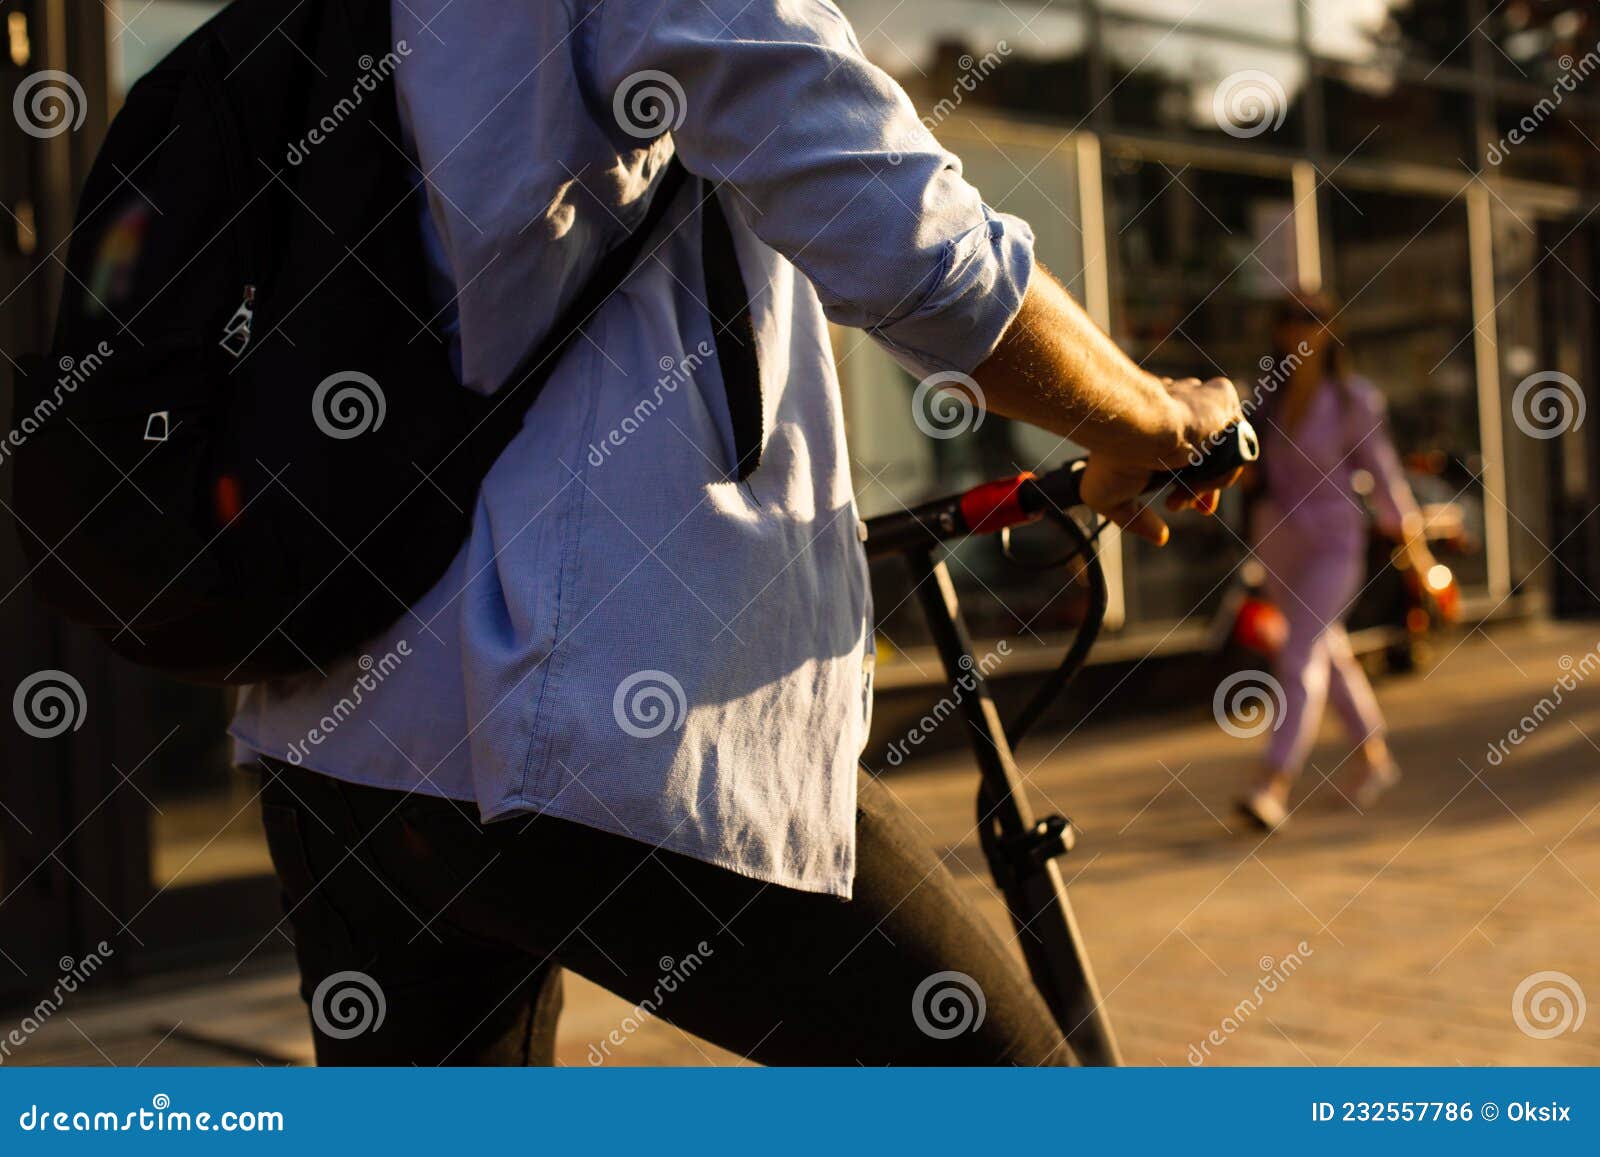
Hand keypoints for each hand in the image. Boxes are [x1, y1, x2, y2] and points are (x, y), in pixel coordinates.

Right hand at [1078, 376, 1242, 544]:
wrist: (1131, 428)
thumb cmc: (1112, 455)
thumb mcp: (1107, 498)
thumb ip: (1133, 519)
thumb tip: (1160, 538)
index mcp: (1156, 425)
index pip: (1185, 450)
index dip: (1191, 483)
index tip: (1179, 504)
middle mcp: (1181, 410)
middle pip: (1210, 453)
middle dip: (1205, 487)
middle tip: (1199, 509)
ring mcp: (1203, 404)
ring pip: (1222, 454)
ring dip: (1206, 485)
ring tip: (1178, 498)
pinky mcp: (1222, 399)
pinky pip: (1235, 445)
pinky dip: (1220, 468)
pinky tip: (1196, 479)